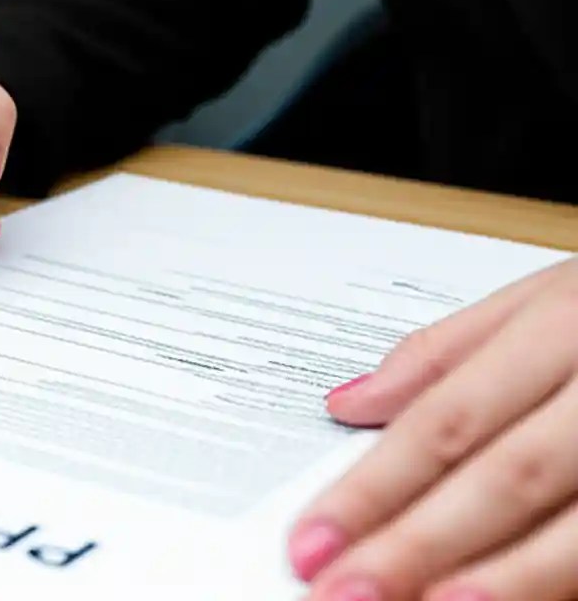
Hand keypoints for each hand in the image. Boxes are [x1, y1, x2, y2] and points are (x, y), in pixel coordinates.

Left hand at [288, 257, 577, 599]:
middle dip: (417, 545)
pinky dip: (571, 584)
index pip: (447, 420)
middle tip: (343, 594)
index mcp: (566, 325)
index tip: (312, 540)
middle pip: (504, 479)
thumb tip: (348, 405)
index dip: (374, 487)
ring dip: (503, 582)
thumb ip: (445, 353)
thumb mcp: (548, 292)